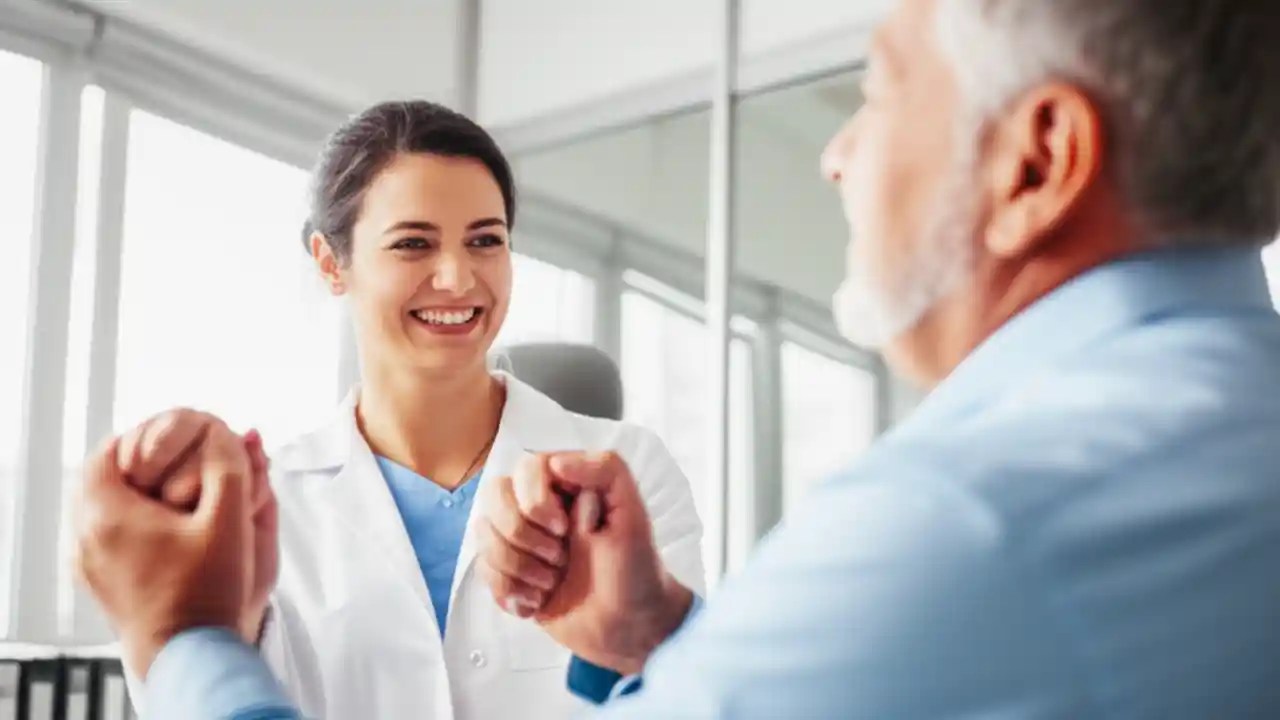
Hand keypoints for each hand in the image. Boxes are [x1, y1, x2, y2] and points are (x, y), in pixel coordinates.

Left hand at [74, 414, 266, 677]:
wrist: (190, 656)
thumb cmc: (206, 592)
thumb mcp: (230, 519)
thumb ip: (232, 467)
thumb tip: (230, 432)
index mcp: (107, 513)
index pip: (109, 450)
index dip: (144, 437)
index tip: (176, 441)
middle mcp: (86, 538)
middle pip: (101, 479)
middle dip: (139, 463)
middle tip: (175, 461)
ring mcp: (88, 565)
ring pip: (101, 509)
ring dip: (134, 495)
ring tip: (174, 496)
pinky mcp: (99, 585)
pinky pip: (104, 539)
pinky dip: (130, 524)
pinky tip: (166, 531)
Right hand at [478, 451, 691, 673]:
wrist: (627, 628)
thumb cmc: (635, 571)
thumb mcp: (633, 516)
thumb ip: (606, 472)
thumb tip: (556, 463)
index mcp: (567, 485)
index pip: (526, 467)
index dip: (535, 500)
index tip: (563, 529)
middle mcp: (538, 507)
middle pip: (495, 495)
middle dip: (522, 534)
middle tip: (560, 559)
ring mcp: (520, 540)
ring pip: (485, 533)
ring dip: (518, 566)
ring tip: (552, 583)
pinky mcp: (509, 572)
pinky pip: (484, 569)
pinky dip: (510, 590)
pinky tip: (538, 601)